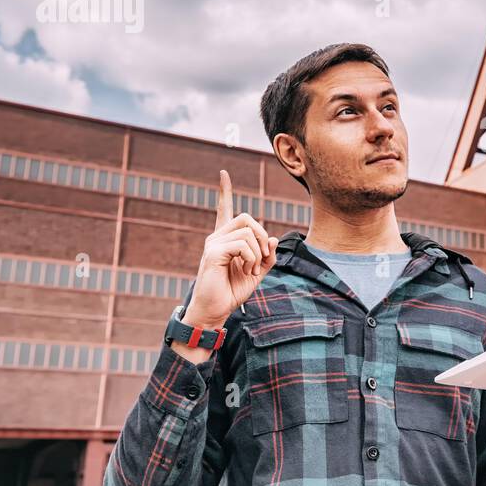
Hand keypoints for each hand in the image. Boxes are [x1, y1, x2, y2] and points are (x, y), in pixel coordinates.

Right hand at [183, 170, 279, 329]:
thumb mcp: (257, 273)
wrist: (214, 312)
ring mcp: (213, 243)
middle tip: (262, 259)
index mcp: (225, 240)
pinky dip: (252, 259)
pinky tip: (246, 271)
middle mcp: (217, 237)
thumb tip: (272, 237)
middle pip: (247, 218)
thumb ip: (267, 256)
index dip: (225, 192)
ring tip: (251, 271)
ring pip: (248, 232)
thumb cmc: (231, 293)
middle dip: (262, 237)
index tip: (223, 173)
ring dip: (258, 253)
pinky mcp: (213, 252)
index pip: (224, 210)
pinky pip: (243, 245)